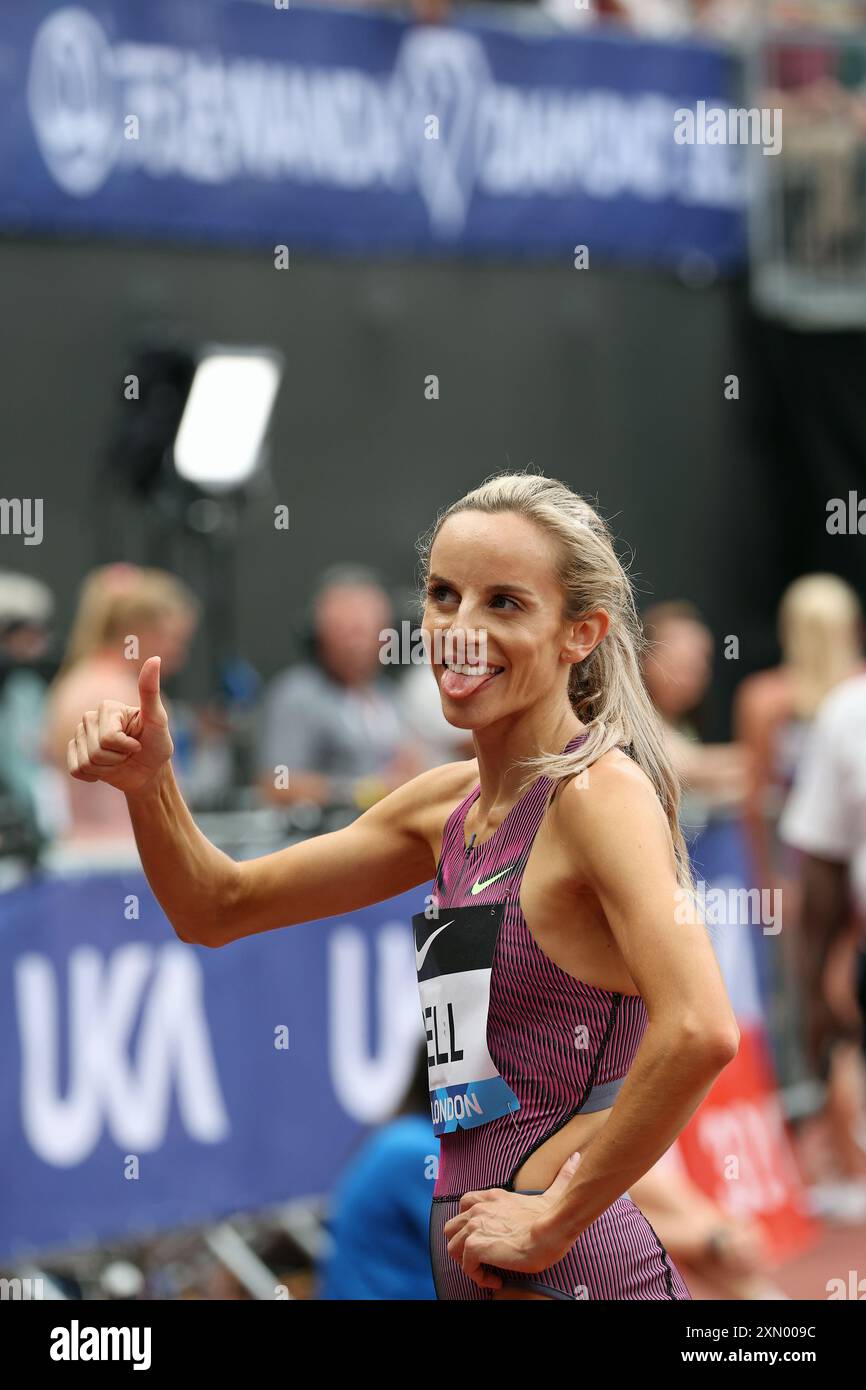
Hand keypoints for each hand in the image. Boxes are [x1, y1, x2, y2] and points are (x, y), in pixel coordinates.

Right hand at [66, 655, 173, 795]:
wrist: (149, 772)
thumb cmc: (156, 745)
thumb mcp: (158, 720)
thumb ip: (150, 691)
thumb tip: (154, 659)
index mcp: (107, 708)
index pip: (108, 737)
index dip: (126, 747)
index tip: (139, 744)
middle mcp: (90, 718)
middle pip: (96, 750)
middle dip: (117, 759)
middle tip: (129, 754)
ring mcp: (80, 735)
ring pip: (86, 762)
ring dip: (107, 768)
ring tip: (119, 761)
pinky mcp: (74, 753)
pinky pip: (75, 769)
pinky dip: (93, 776)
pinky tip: (104, 770)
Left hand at [443, 1151, 581, 1289]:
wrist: (550, 1229)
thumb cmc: (552, 1216)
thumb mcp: (554, 1192)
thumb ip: (561, 1177)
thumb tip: (577, 1158)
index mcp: (493, 1197)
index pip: (466, 1204)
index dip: (469, 1223)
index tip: (486, 1239)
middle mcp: (479, 1209)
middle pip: (451, 1226)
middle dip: (461, 1244)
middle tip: (481, 1258)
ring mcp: (475, 1226)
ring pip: (452, 1247)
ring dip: (466, 1262)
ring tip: (486, 1272)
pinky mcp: (476, 1245)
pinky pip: (466, 1266)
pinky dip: (477, 1276)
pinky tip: (496, 1280)